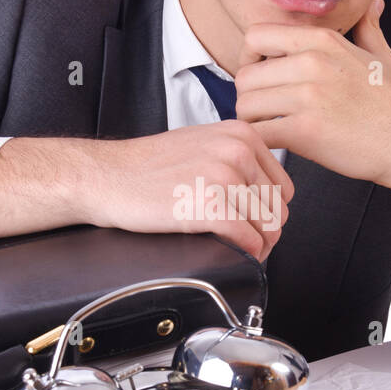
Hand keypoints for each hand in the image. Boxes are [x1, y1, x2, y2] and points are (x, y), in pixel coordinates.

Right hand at [73, 123, 293, 261]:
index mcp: (241, 134)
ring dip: (259, 247)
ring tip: (243, 252)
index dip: (273, 212)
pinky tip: (236, 255)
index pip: (283, 185)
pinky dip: (247, 254)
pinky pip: (248, 239)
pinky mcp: (210, 205)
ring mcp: (225, 177)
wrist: (107, 175)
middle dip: (267, 232)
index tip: (257, 225)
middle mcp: (238, 151)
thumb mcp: (202, 143)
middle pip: (279, 208)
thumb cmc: (147, 166)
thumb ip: (235, 158)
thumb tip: (263, 193)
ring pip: (268, 226)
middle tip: (250, 245)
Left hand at [234, 0, 390, 189]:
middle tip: (264, 113)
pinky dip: (259, 143)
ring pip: (245, 105)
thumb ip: (368, 27)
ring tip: (271, 130)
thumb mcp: (382, 57)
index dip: (249, 59)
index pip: (255, 36)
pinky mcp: (305, 131)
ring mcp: (308, 96)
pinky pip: (258, 133)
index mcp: (323, 41)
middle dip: (249, 97)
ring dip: (252, 122)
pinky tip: (277, 146)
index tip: (262, 79)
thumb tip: (374, 2)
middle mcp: (312, 62)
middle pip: (244, 75)